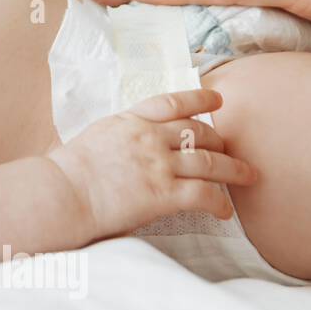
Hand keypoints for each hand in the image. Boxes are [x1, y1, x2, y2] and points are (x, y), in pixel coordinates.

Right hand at [46, 89, 256, 241]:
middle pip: (199, 133)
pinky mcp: (163, 194)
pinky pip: (204, 195)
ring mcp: (159, 165)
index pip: (173, 102)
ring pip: (212, 163)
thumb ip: (116, 137)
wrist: (61, 193)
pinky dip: (219, 202)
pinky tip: (225, 210)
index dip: (199, 98)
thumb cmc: (65, 172)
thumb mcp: (92, 138)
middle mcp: (149, 137)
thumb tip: (122, 146)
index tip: (217, 99)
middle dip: (220, 141)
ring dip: (235, 170)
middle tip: (230, 150)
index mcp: (129, 121)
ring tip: (249, 176)